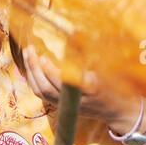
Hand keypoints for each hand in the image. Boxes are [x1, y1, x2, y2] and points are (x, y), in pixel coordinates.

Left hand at [20, 45, 139, 131]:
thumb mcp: (107, 68)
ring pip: (42, 93)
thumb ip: (88, 54)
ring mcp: (67, 106)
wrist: (117, 111)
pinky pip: (43, 95)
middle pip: (46, 89)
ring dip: (32, 74)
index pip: (63, 82)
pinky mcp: (63, 106)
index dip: (50, 70)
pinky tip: (32, 67)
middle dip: (35, 69)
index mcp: (88, 89)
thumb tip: (73, 33)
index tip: (43, 56)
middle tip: (30, 50)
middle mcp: (74, 101)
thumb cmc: (115, 86)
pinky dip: (35, 81)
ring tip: (28, 54)